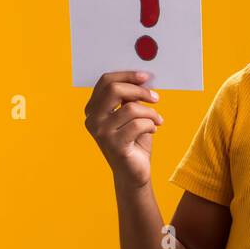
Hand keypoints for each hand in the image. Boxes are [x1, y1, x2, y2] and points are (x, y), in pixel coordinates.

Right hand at [84, 70, 163, 187]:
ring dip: (150, 113)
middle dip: (139, 91)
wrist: (133, 172)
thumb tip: (142, 78)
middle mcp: (92, 120)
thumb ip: (130, 97)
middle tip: (155, 98)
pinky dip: (151, 125)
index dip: (127, 75)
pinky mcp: (114, 145)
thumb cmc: (133, 141)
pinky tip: (153, 130)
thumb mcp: (130, 115)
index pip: (105, 81)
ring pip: (131, 108)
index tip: (146, 77)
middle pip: (114, 90)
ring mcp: (101, 133)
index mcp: (93, 109)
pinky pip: (138, 125)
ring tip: (157, 120)